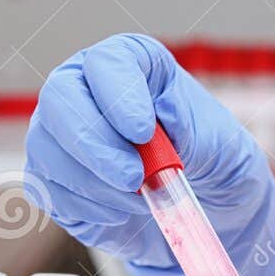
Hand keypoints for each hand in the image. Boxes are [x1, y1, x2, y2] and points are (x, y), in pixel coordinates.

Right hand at [23, 33, 274, 275]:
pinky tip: (122, 213)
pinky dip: (89, 209)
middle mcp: (86, 89)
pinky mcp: (53, 177)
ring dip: (97, 184)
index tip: (142, 132)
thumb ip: (193, 129)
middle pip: (61, 98)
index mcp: (134, 65)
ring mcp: (62, 132)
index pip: (108, 63)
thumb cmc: (216, 166)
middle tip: (133, 178)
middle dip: (94, 144)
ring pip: (49, 149)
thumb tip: (160, 118)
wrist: (205, 213)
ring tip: (141, 200)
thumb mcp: (225, 145)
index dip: (119, 94)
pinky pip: (51, 191)